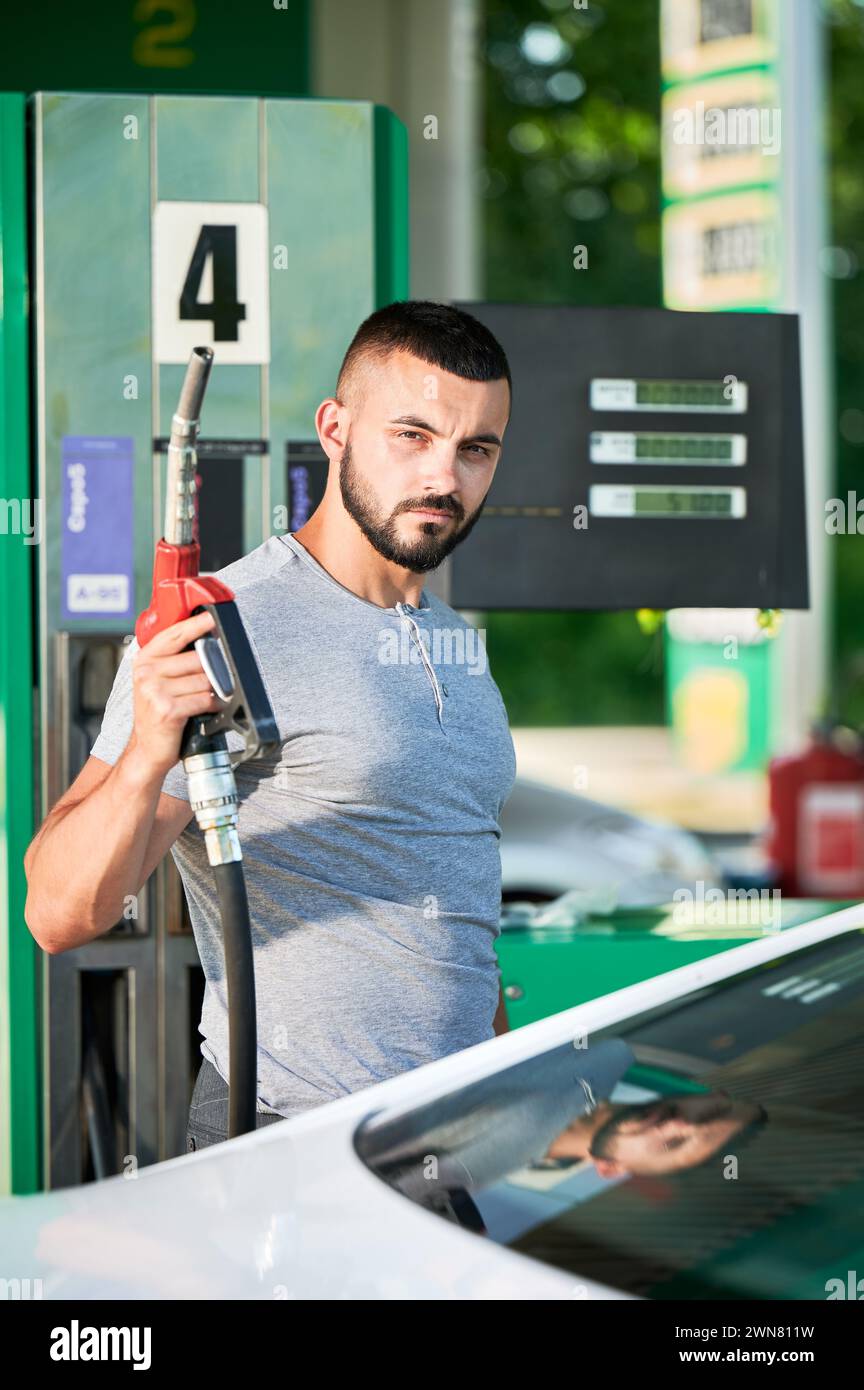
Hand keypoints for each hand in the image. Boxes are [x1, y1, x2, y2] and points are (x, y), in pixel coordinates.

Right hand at [130, 611, 223, 773]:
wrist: (147, 749)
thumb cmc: (157, 713)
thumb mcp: (156, 681)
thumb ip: (174, 660)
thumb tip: (205, 640)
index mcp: (144, 660)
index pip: (174, 634)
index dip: (196, 624)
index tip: (212, 616)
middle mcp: (147, 673)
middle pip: (198, 658)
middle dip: (211, 671)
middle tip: (209, 682)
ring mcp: (156, 691)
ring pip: (204, 680)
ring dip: (212, 690)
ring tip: (204, 699)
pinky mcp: (168, 709)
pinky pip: (204, 699)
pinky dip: (213, 705)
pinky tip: (207, 710)